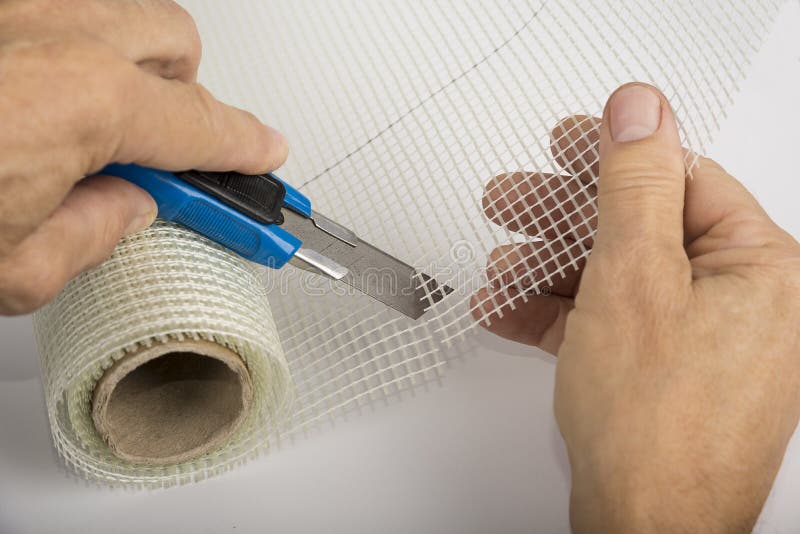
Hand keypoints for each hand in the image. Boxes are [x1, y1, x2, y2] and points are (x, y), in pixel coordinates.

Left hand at [0, 0, 287, 314]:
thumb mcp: (9, 268)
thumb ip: (91, 237)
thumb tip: (125, 208)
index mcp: (80, 99)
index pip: (201, 128)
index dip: (246, 151)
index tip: (266, 160)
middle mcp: (49, 32)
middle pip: (174, 43)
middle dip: (186, 95)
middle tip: (166, 152)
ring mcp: (11, 10)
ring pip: (116, 13)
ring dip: (127, 61)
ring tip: (95, 121)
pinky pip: (54, 16)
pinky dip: (66, 50)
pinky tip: (36, 99)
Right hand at [473, 83, 799, 531]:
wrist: (644, 530)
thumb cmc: (655, 424)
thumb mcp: (633, 279)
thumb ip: (634, 185)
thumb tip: (639, 109)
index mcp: (759, 268)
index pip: (683, 180)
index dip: (615, 157)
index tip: (566, 142)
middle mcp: (740, 304)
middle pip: (640, 230)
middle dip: (564, 217)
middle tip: (512, 197)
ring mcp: (700, 343)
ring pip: (617, 279)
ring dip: (549, 271)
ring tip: (502, 267)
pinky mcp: (662, 374)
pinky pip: (610, 325)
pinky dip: (559, 317)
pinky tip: (510, 312)